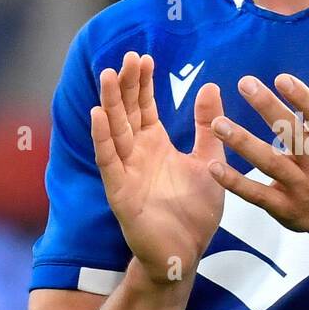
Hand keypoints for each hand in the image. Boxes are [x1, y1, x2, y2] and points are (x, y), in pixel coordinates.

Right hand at [90, 51, 225, 283]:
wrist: (186, 252)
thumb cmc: (195, 211)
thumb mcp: (209, 161)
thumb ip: (208, 127)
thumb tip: (210, 87)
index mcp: (156, 145)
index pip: (144, 107)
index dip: (142, 83)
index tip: (144, 57)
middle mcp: (137, 154)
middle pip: (126, 112)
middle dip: (126, 85)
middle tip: (128, 57)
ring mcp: (126, 171)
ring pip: (114, 131)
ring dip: (109, 104)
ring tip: (107, 75)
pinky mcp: (120, 192)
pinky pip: (109, 161)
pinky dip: (102, 139)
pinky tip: (98, 115)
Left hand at [207, 29, 308, 235]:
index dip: (302, 98)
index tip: (281, 77)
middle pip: (292, 133)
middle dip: (270, 109)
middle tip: (245, 82)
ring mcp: (299, 185)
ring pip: (270, 163)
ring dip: (244, 143)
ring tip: (218, 124)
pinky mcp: (283, 207)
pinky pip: (257, 195)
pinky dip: (236, 183)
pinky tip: (213, 166)